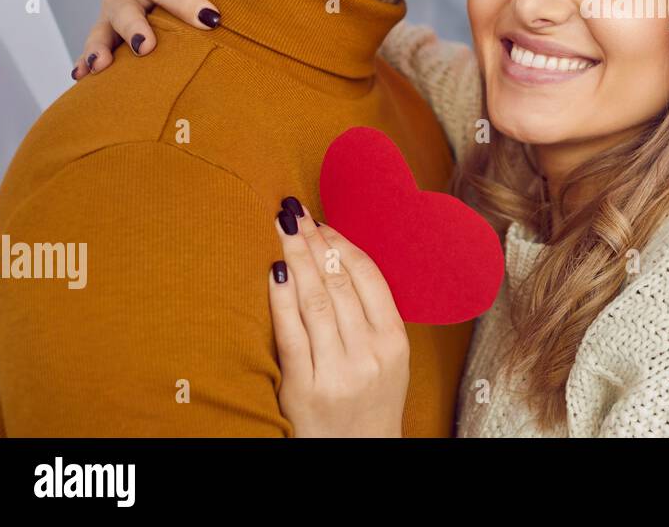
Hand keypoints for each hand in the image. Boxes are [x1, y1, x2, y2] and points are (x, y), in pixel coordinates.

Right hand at [73, 0, 217, 77]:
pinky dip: (86, 61)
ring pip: (102, 30)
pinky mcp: (108, 36)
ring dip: (99, 47)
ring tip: (101, 64)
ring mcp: (112, 16)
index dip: (185, 1)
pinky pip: (94, 49)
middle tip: (146, 47)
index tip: (210, 19)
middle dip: (133, 27)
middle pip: (125, 9)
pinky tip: (82, 75)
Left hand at [268, 198, 409, 437]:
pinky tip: (274, 272)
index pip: (369, 278)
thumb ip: (372, 316)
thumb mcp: (389, 360)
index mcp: (395, 342)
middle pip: (339, 283)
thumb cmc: (371, 403)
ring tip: (283, 231)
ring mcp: (338, 370)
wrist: (358, 456)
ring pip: (316, 301)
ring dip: (296, 259)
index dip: (344, 245)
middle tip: (294, 213)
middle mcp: (369, 353)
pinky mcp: (305, 388)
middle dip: (314, 242)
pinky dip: (281, 298)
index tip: (323, 223)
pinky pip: (292, 333)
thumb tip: (340, 261)